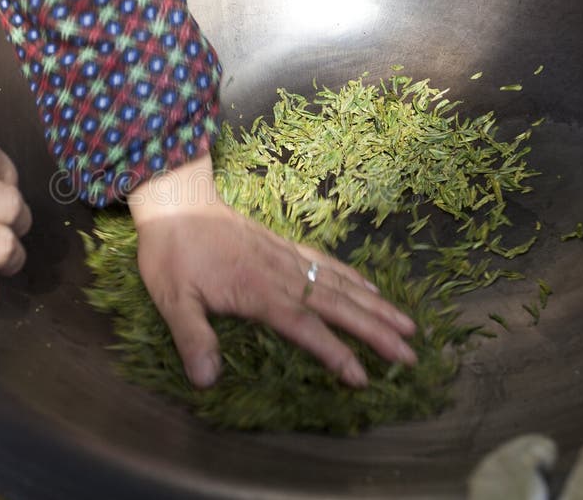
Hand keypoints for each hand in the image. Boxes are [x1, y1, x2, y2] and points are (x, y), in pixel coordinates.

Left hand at [128, 154, 416, 388]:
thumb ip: (192, 337)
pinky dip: (353, 277)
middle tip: (411, 353)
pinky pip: (327, 263)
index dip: (335, 352)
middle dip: (376, 330)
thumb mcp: (172, 299)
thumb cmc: (172, 254)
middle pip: (339, 305)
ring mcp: (287, 257)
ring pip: (341, 283)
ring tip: (408, 324)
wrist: (177, 202)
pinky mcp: (284, 246)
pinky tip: (371, 288)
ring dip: (376, 305)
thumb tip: (206, 380)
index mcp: (258, 291)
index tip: (362, 377)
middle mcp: (282, 274)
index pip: (306, 326)